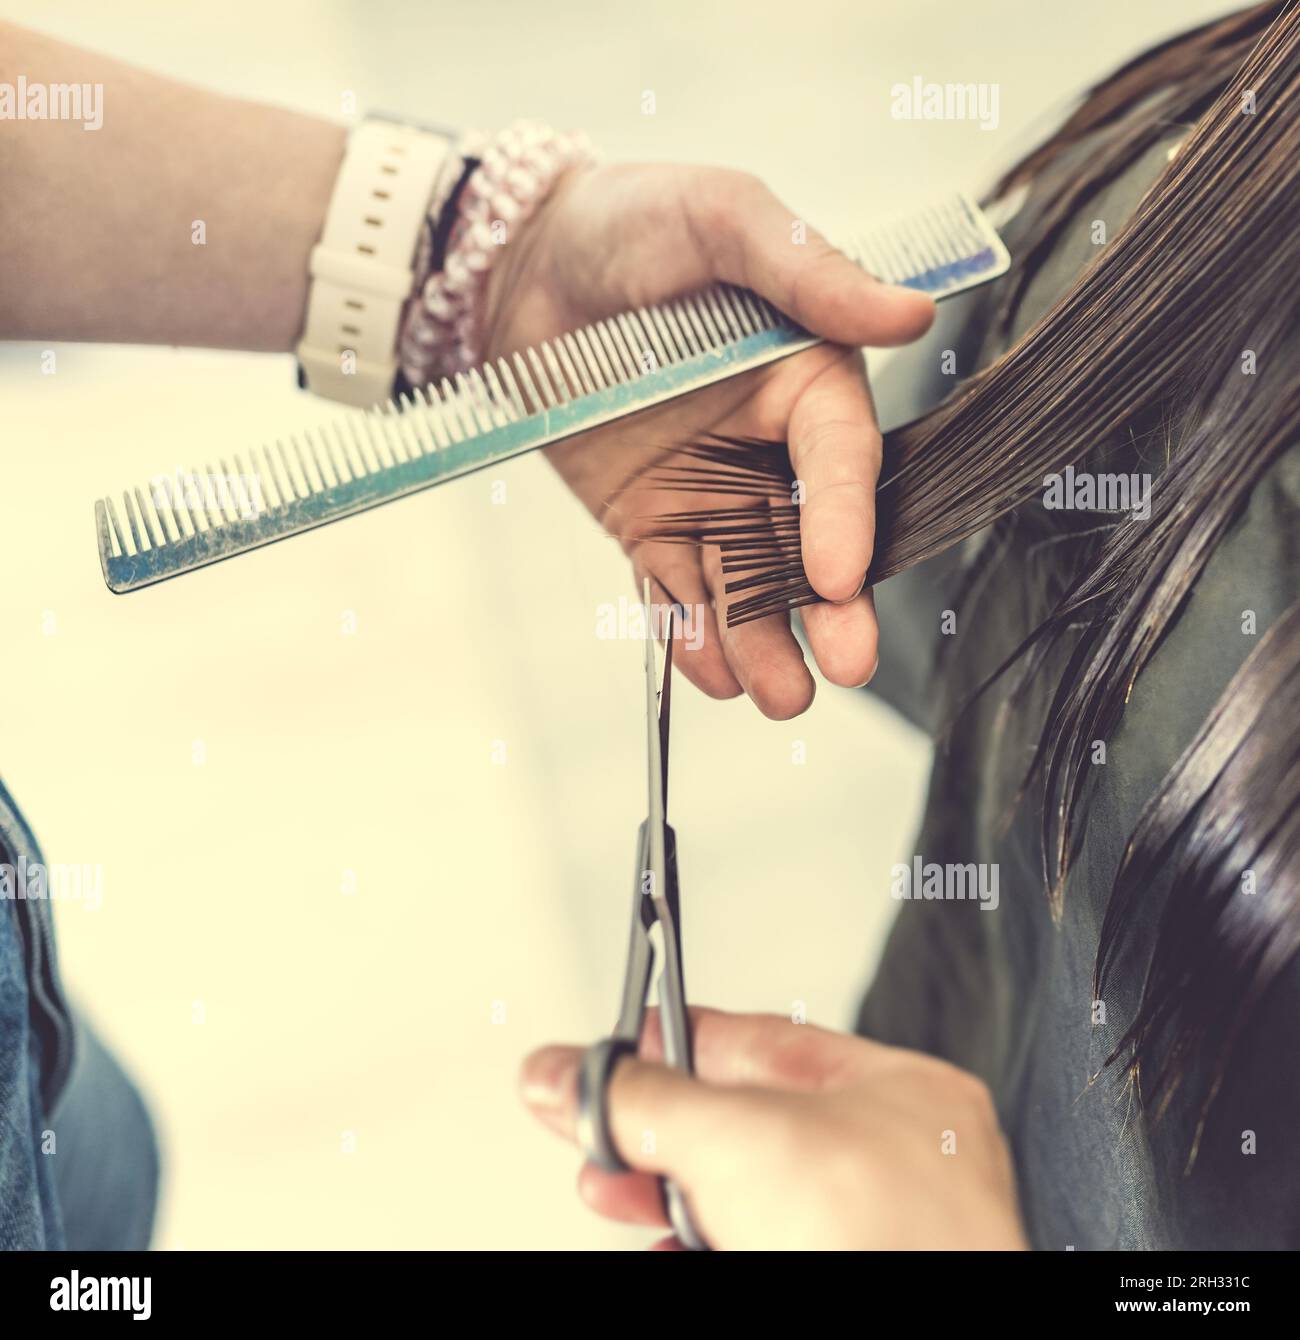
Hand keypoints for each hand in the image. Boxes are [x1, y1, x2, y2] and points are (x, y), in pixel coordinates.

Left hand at [482, 164, 934, 718]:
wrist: (521, 263)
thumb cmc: (632, 221)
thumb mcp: (724, 220)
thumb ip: (810, 273)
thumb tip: (913, 314)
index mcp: (804, 375)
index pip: (838, 455)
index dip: (844, 514)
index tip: (842, 572)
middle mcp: (766, 446)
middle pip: (806, 537)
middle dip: (827, 606)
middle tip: (846, 665)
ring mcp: (707, 492)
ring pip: (743, 579)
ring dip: (762, 638)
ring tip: (777, 695)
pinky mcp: (649, 524)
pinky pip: (673, 587)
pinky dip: (689, 631)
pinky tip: (712, 674)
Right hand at [520, 1009, 1027, 1250]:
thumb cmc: (886, 1246)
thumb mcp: (738, 1139)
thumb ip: (643, 1100)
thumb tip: (564, 1074)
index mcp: (898, 1094)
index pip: (766, 1041)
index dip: (678, 1042)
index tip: (613, 1052)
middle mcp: (891, 1162)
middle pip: (745, 1123)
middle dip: (656, 1131)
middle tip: (595, 1133)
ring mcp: (868, 1231)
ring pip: (745, 1194)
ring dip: (664, 1195)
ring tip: (612, 1193)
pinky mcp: (840, 1272)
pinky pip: (757, 1244)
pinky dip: (697, 1243)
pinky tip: (666, 1249)